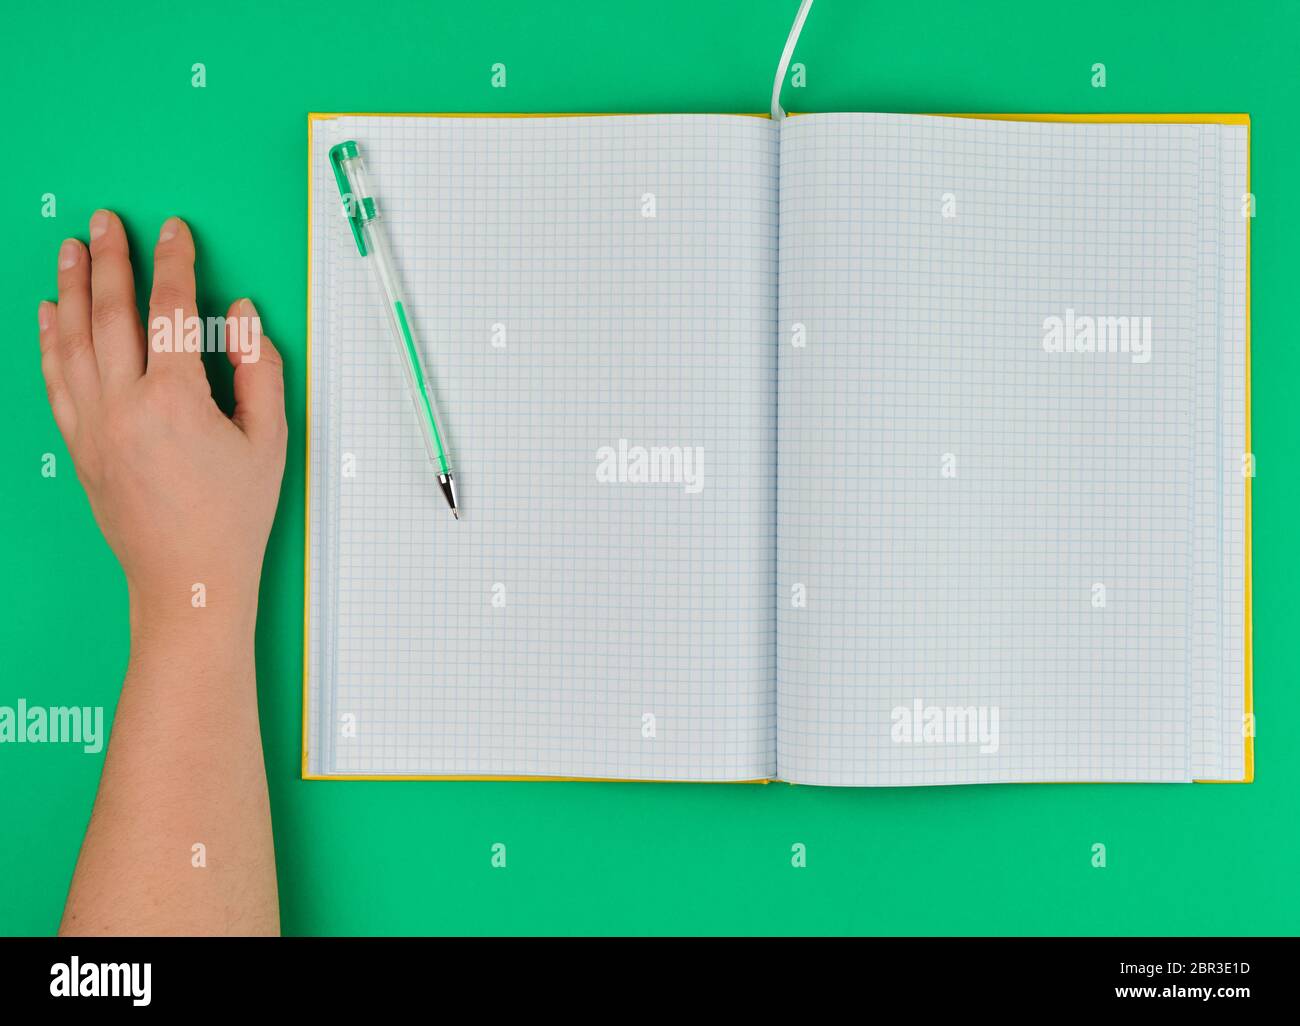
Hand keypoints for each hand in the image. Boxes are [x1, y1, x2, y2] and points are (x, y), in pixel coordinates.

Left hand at [38, 211, 286, 635]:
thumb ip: (259, 368)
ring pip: (70, 340)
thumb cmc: (232, 516)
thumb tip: (241, 314)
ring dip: (68, 288)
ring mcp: (92, 426)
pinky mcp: (78, 445)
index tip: (172, 232)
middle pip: (109, 314)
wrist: (187, 578)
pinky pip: (54, 379)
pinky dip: (49, 341)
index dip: (173, 264)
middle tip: (105, 221)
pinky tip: (48, 315)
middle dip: (108, 260)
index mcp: (175, 400)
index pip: (171, 311)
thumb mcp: (268, 440)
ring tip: (69, 249)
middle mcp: (123, 406)